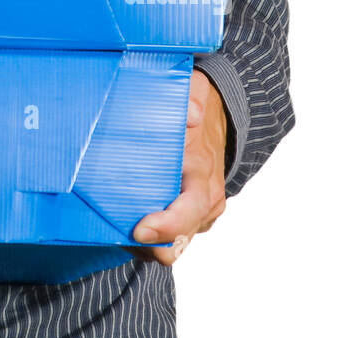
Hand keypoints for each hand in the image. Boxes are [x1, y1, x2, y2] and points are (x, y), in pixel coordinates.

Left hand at [132, 70, 227, 264]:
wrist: (222, 114)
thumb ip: (191, 100)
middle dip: (148, 245)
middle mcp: (206, 199)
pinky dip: (151, 237)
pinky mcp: (192, 215)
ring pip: (174, 244)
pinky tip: (126, 220)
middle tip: (117, 233)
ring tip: (115, 228)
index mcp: (202, 174)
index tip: (138, 228)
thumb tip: (192, 115)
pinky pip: (172, 236)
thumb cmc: (201, 105)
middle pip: (178, 242)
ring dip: (146, 243)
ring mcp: (200, 211)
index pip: (188, 213)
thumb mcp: (195, 92)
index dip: (165, 228)